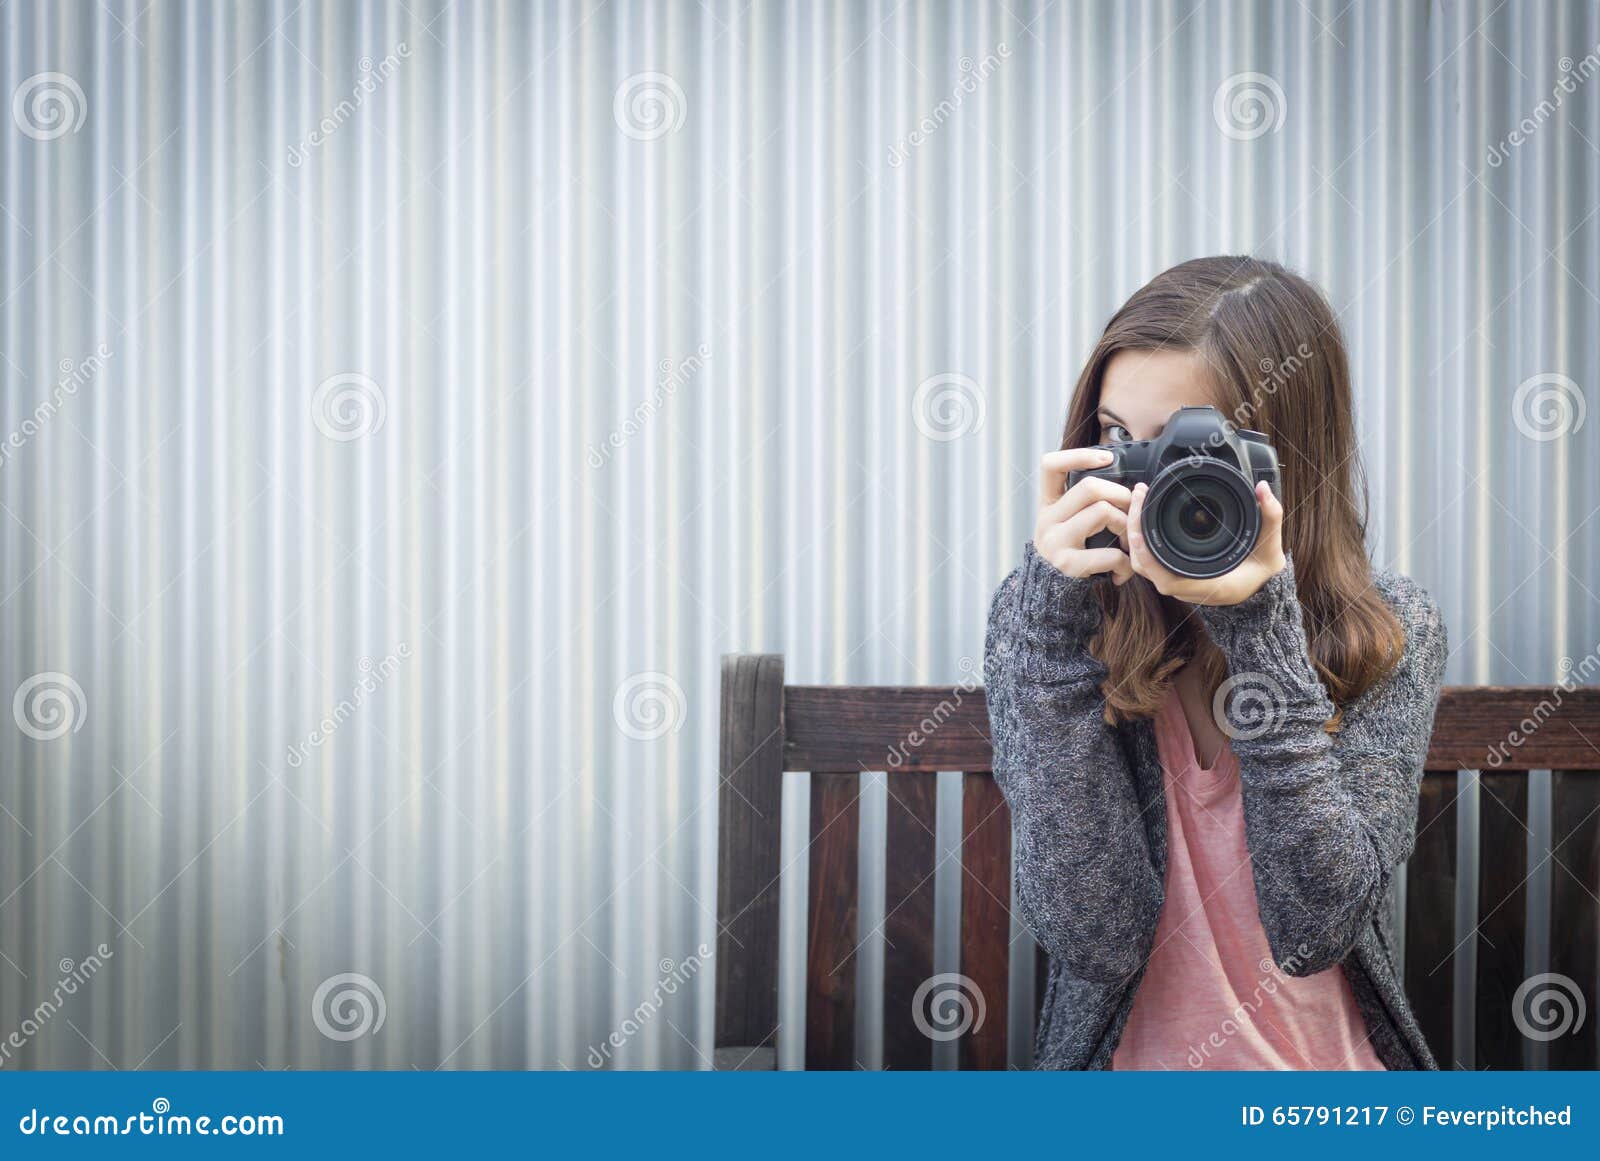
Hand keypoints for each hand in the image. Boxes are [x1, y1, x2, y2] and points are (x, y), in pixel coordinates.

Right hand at [1034, 448, 1133, 584]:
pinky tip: (1122, 570)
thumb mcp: (1066, 523)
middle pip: (1090, 487)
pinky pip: (1109, 553)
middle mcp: (1047, 519)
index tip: (1106, 458)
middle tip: (1130, 511)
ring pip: (1102, 512)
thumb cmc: (1069, 552)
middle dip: (1120, 495)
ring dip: (1126, 526)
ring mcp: (1055, 541)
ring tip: (1127, 542)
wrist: (1048, 593)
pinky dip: (1124, 563)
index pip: (1051, 466)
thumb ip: (1084, 503)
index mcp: (1048, 504)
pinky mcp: (1068, 564)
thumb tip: (1129, 486)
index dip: (1078, 455)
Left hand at [1125, 479, 1286, 605]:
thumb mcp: (1271, 544)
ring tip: (1138, 500)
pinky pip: (1149, 560)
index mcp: (1209, 585)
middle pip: (1145, 566)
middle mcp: (1188, 587)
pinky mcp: (1173, 573)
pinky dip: (1141, 538)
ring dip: (1135, 533)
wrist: (1259, 587)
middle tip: (1139, 495)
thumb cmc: (1262, 569)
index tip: (1139, 533)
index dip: (1149, 558)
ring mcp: (1178, 581)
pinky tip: (1142, 515)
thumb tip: (1263, 489)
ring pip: (1143, 563)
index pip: (1167, 579)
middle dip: (1135, 531)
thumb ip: (1270, 517)